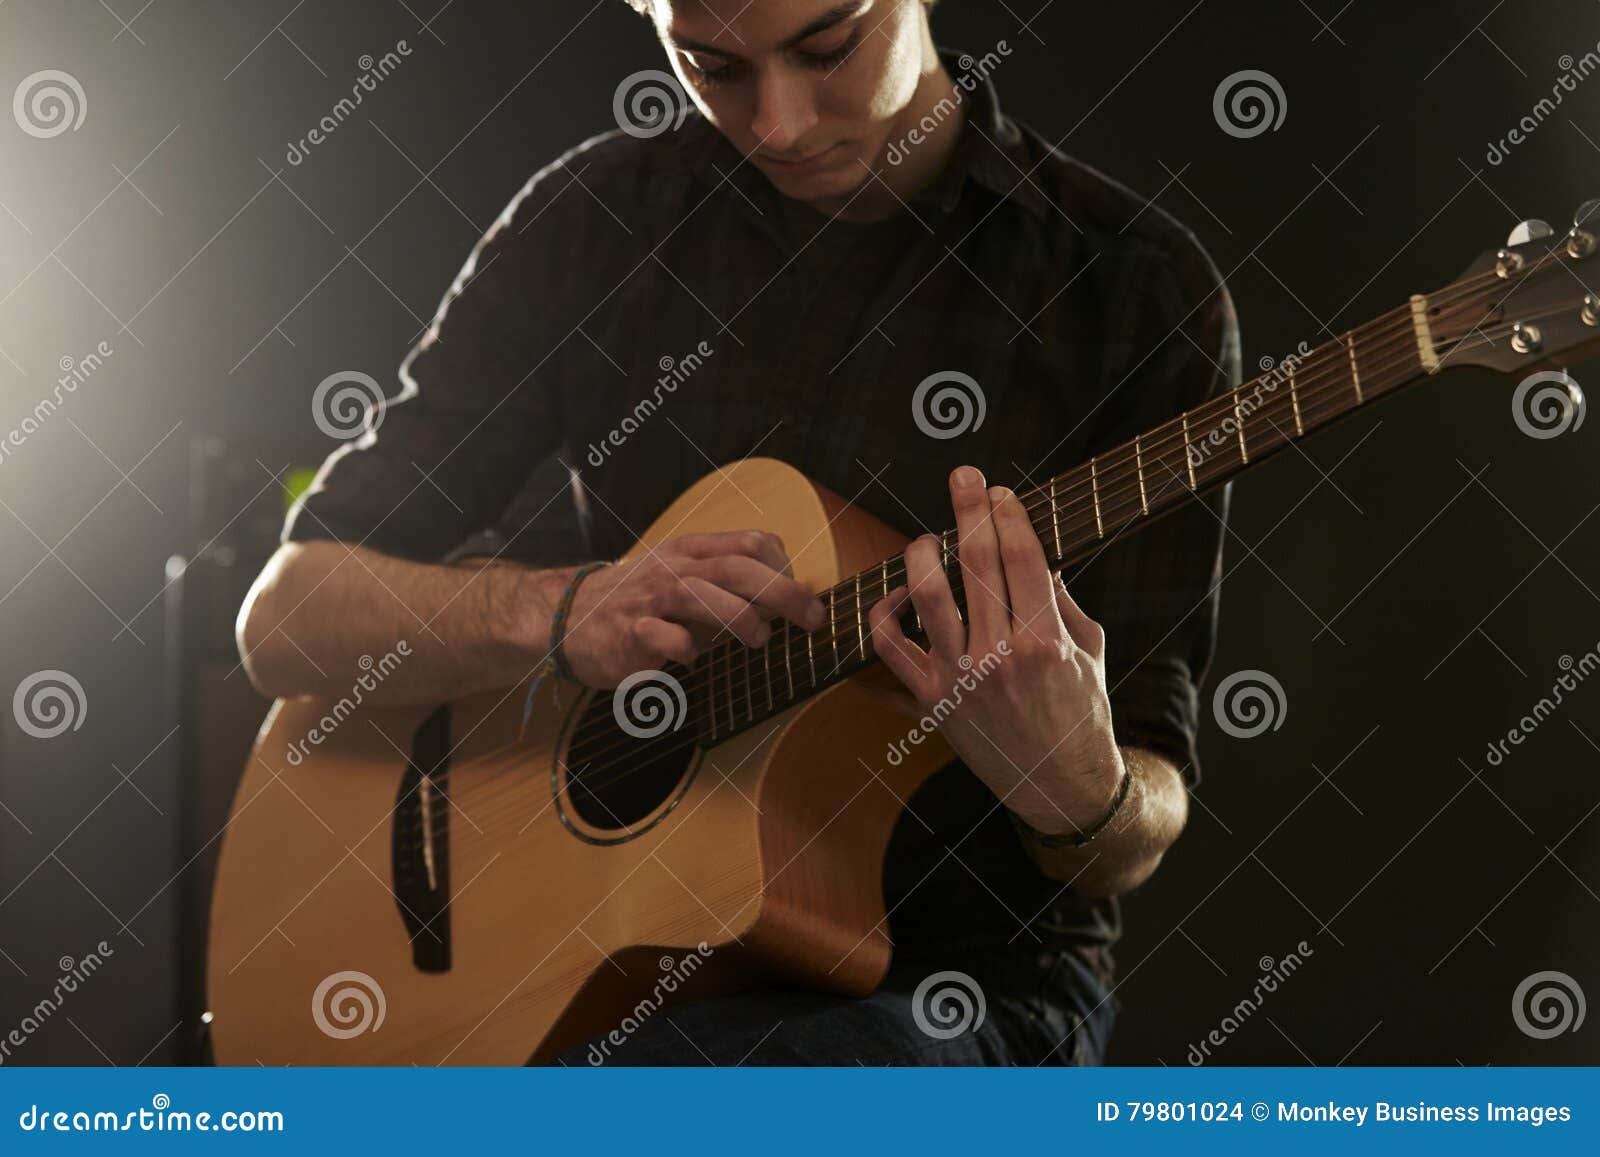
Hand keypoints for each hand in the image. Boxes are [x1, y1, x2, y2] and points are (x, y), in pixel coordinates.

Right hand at [558, 531, 825, 688]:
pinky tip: (693, 659)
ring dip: (739, 617)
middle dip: (782, 591)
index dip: (783, 567)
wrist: (569, 617)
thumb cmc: (640, 602)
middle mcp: (673, 568)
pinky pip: (662, 637)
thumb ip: (728, 585)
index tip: (801, 597)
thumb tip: (784, 599)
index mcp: (691, 551)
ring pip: (700, 595)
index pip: (748, 542)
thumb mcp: (685, 579)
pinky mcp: (629, 633)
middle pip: (735, 567)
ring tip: (760, 640)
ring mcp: (649, 599)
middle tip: (812, 618)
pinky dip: (685, 649)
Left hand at [866, 466, 1125, 834]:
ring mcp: (960, 678)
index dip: (1007, 515)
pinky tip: (895, 594)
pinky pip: (890, 648)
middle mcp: (999, 656)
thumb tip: (1038, 553)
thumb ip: (1062, 600)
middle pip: (975, 563)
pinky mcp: (931, 700)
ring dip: (922, 554)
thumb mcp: (1089, 651)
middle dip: (968, 510)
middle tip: (963, 475)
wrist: (1061, 787)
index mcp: (1045, 640)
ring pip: (926, 596)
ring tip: (927, 538)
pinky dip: (883, 614)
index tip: (999, 492)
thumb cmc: (1082, 714)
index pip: (1021, 557)